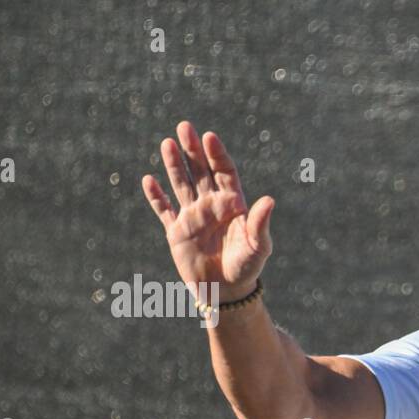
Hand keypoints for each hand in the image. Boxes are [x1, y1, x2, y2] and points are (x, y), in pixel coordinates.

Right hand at [142, 121, 273, 300]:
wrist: (226, 292)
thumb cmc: (246, 268)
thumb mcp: (258, 246)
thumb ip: (260, 223)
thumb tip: (269, 200)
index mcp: (232, 205)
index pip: (224, 173)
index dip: (216, 155)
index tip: (209, 137)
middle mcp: (211, 206)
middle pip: (201, 171)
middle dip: (192, 150)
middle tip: (184, 126)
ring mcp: (192, 216)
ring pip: (181, 184)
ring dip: (174, 165)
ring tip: (167, 143)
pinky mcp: (177, 232)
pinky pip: (164, 210)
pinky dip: (156, 196)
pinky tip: (149, 179)